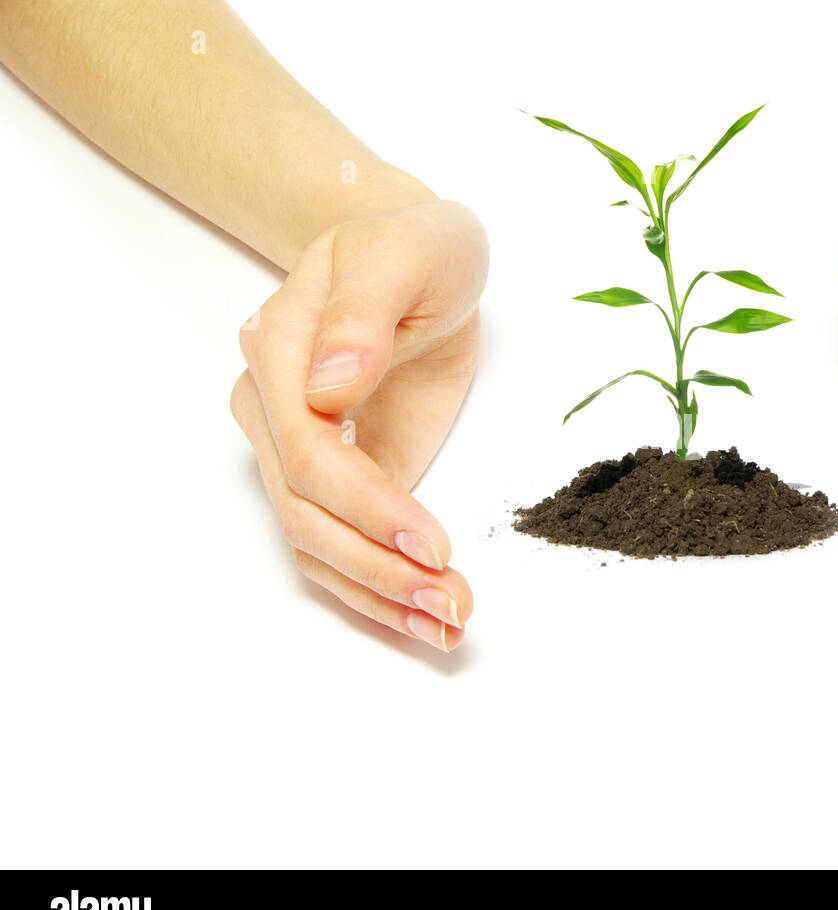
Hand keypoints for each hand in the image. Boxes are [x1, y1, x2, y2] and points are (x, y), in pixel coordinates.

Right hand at [231, 199, 487, 650]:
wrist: (412, 259)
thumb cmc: (412, 247)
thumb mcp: (406, 252)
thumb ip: (364, 313)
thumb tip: (329, 387)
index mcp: (282, 354)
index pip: (310, 452)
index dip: (369, 507)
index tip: (434, 544)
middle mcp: (275, 410)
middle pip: (307, 514)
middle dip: (379, 568)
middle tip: (452, 602)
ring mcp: (298, 450)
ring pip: (315, 544)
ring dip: (379, 595)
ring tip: (449, 623)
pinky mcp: (338, 476)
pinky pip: (338, 546)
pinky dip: (376, 590)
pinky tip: (424, 618)